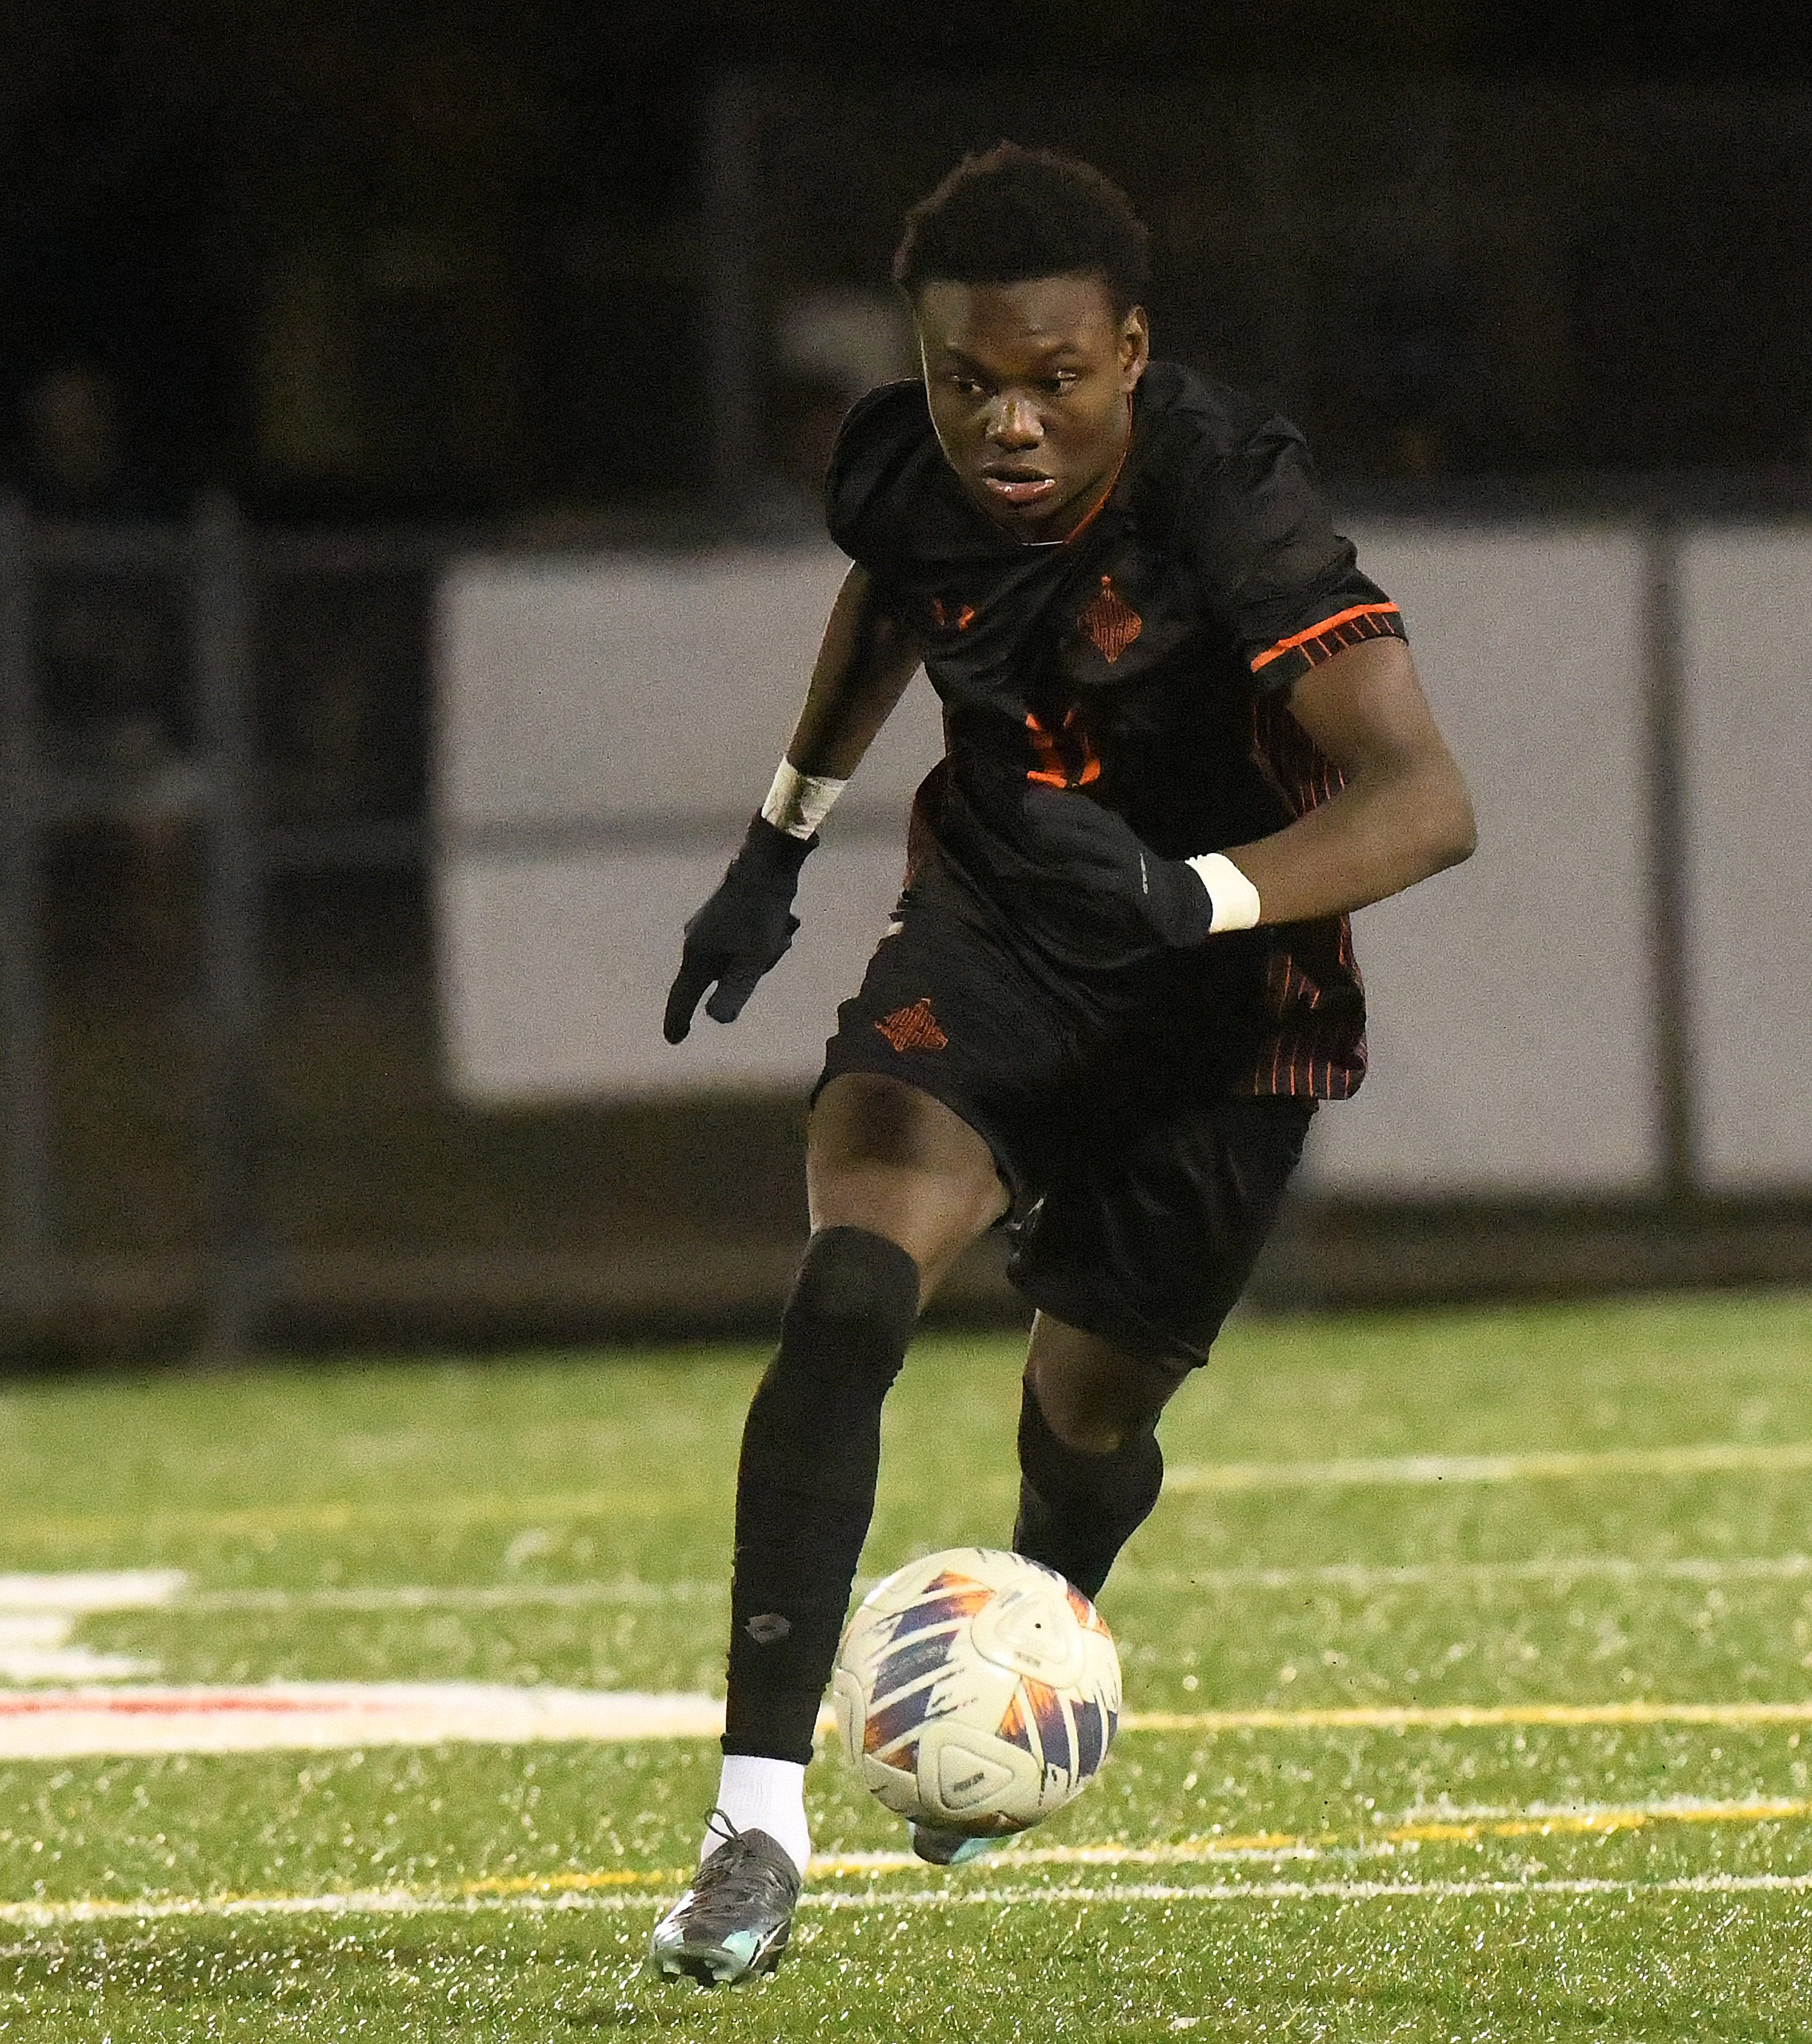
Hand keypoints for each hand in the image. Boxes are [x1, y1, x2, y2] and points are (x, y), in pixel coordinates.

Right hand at [663, 817, 816, 1042]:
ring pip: (737, 957)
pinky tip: (782, 920)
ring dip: (764, 952)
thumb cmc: (760, 915)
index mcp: (698, 956)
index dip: (679, 1019)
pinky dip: (764, 936)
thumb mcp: (753, 960)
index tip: (675, 1039)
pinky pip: (743, 939)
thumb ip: (735, 991)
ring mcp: (708, 926)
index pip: (683, 996)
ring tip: (782, 931)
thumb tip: (716, 1017)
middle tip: (775, 949)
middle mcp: (696, 941)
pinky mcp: (723, 913)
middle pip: (720, 977)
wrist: (766, 862)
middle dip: (751, 972)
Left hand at [1017, 787, 1215, 947]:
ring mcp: (1126, 859)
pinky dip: (1085, 872)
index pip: (1082, 806)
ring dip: (1067, 837)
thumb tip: (1048, 825)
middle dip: (1056, 812)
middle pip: (1086, 819)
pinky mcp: (1131, 884)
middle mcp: (1119, 837)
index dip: (1056, 800)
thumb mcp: (1110, 846)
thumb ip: (1086, 834)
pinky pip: (1104, 877)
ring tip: (1038, 834)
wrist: (1176, 896)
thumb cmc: (1134, 870)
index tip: (1028, 796)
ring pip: (1094, 843)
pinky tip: (1066, 871)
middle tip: (1026, 810)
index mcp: (1113, 826)